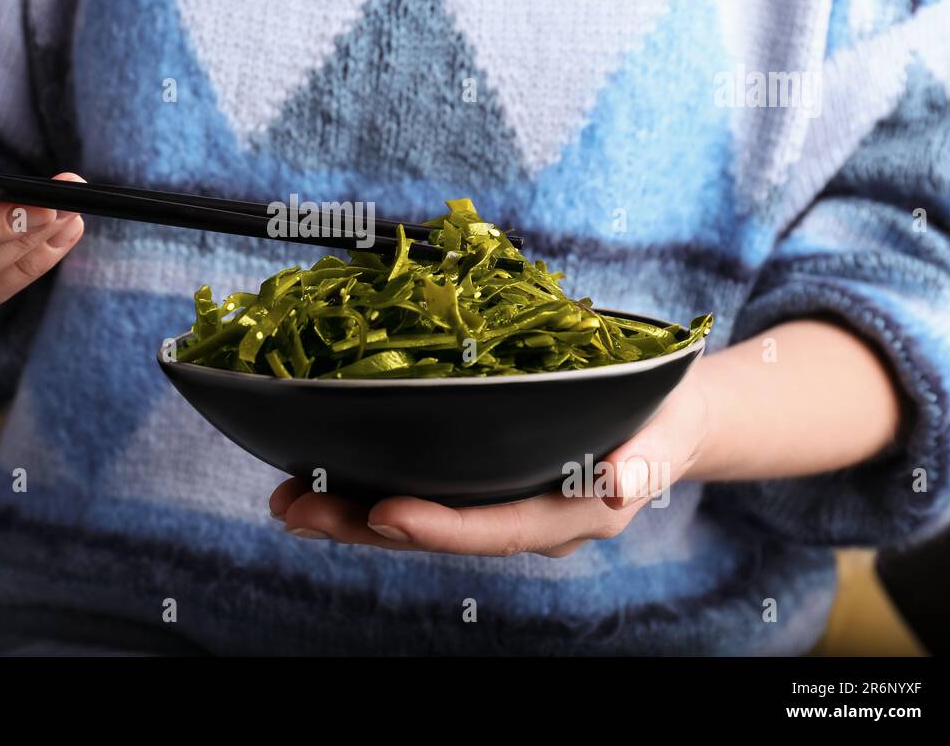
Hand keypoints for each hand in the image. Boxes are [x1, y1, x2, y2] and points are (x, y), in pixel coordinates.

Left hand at [268, 372, 710, 556]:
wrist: (664, 417)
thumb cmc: (662, 419)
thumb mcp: (663, 433)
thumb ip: (643, 459)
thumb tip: (619, 482)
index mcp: (566, 515)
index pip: (495, 529)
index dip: (439, 526)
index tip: (382, 513)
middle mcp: (521, 517)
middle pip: (436, 532)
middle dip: (362, 526)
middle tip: (294, 511)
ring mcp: (496, 500)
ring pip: (417, 516)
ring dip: (347, 511)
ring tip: (285, 499)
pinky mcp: (480, 478)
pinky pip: (420, 489)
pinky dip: (366, 485)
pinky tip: (318, 476)